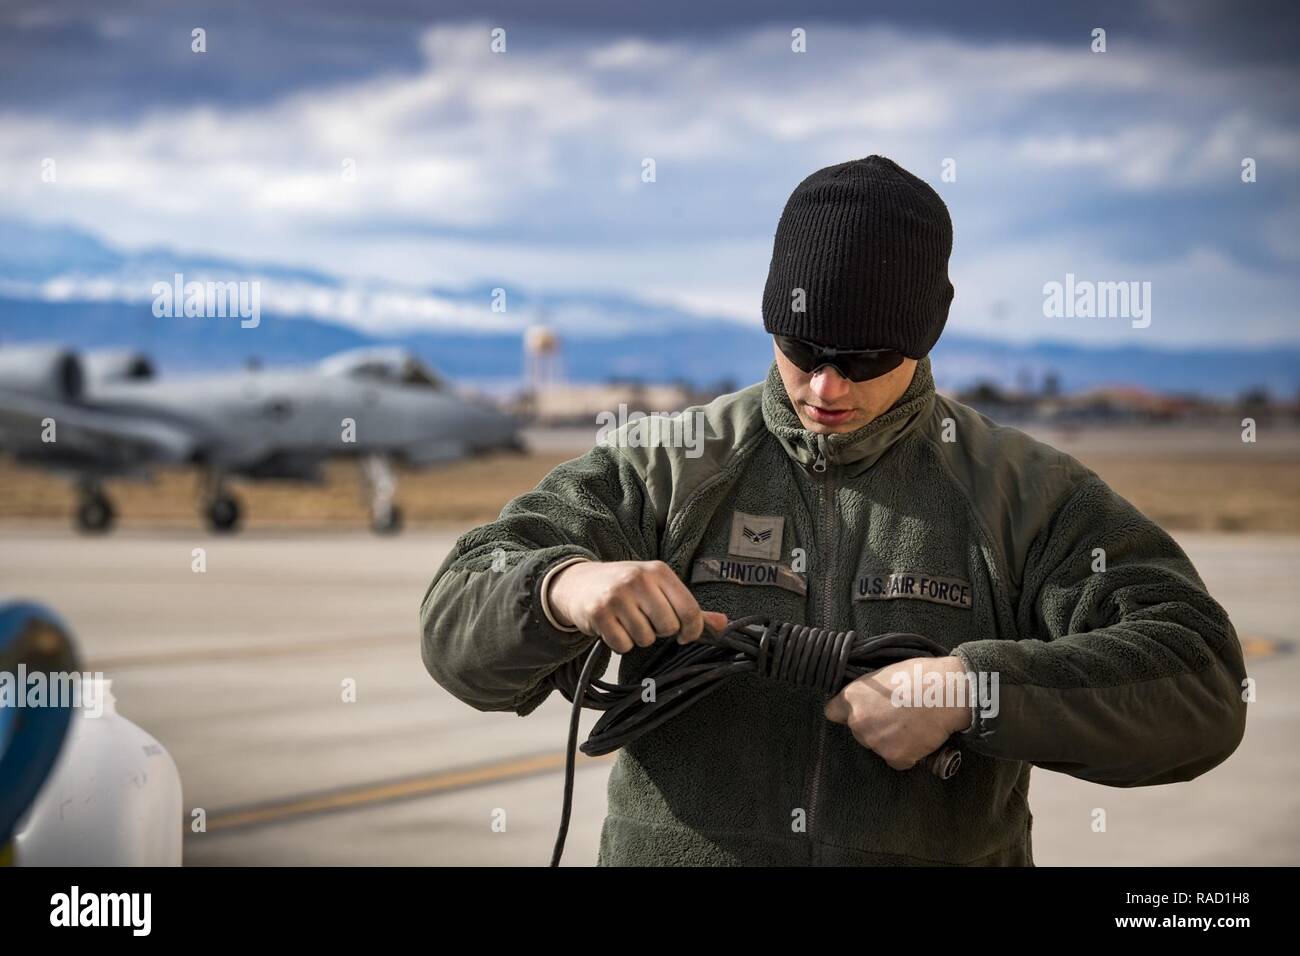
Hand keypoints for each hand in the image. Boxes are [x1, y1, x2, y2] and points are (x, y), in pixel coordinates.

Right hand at [548, 560, 727, 652]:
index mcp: (659, 571)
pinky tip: (613, 627)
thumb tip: (723, 624)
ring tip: (627, 621)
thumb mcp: (659, 588)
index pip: (689, 610)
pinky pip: (623, 645)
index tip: (684, 634)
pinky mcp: (598, 613)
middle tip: (646, 620)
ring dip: (638, 637)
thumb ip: (690, 608)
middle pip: (668, 627)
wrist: (578, 583)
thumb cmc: (626, 588)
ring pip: (645, 638)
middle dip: (660, 631)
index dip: (692, 630)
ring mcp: (617, 596)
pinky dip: (620, 643)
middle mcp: (638, 579)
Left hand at [823, 656, 972, 769]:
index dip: (845, 712)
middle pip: (859, 731)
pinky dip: (907, 753)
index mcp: (852, 697)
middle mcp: (858, 722)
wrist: (947, 693)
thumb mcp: (883, 674)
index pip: (833, 712)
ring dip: (891, 740)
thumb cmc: (919, 675)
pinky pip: (897, 760)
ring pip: (878, 746)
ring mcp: (876, 742)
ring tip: (912, 724)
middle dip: (873, 726)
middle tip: (896, 715)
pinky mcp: (895, 757)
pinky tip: (919, 738)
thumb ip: (867, 692)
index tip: (859, 711)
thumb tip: (865, 700)